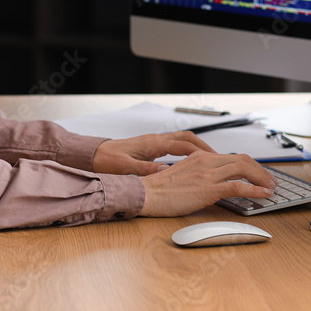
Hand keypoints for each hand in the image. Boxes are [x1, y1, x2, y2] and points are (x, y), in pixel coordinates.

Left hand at [91, 132, 214, 175]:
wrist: (93, 155)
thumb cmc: (106, 160)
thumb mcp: (125, 168)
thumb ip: (146, 170)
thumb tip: (165, 172)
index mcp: (151, 144)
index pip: (183, 144)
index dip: (201, 151)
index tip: (214, 158)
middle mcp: (154, 140)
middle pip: (186, 138)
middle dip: (203, 146)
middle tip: (218, 157)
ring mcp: (152, 143)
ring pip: (180, 141)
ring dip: (195, 148)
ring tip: (208, 160)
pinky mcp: (149, 149)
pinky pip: (173, 147)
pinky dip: (184, 152)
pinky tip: (188, 164)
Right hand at [139, 151, 277, 216]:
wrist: (146, 194)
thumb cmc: (160, 189)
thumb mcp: (182, 174)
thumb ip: (199, 173)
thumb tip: (214, 182)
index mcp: (200, 156)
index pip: (233, 156)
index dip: (251, 165)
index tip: (259, 174)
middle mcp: (206, 161)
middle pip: (243, 159)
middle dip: (261, 170)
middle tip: (270, 180)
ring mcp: (208, 174)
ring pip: (244, 168)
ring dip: (262, 178)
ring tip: (271, 187)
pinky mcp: (208, 188)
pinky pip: (238, 186)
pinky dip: (254, 190)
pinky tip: (263, 195)